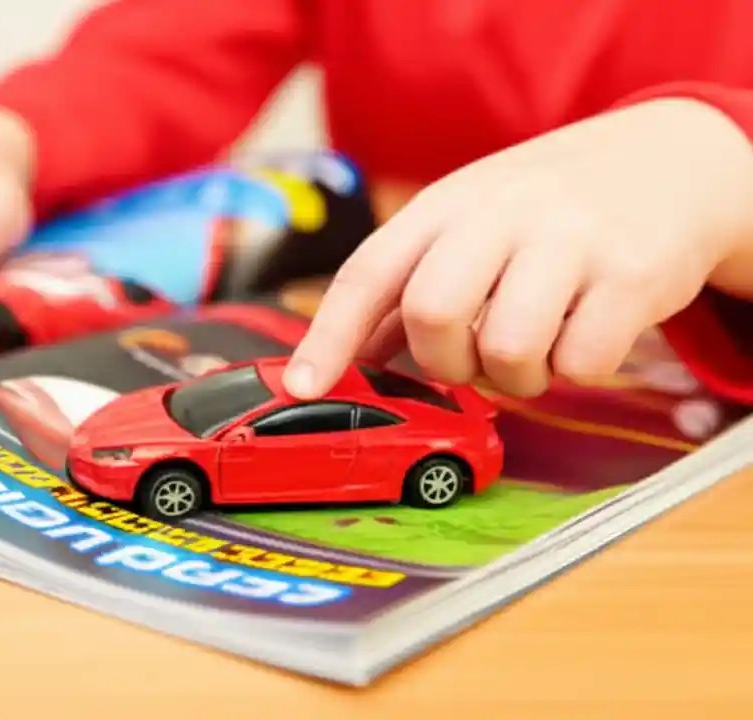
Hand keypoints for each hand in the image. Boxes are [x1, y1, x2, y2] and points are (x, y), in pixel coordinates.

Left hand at [284, 97, 752, 398]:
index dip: (328, 335)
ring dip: (514, 378)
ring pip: (507, 348)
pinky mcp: (631, 275)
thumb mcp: (469, 227)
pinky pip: (581, 363)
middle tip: (470, 361)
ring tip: (532, 353)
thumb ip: (411, 288)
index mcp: (445, 206)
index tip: (303, 386)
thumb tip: (351, 357)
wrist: (669, 162)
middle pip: (432, 313)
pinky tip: (584, 338)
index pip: (369, 271)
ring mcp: (569, 240)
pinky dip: (575, 372)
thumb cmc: (546, 211)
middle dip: (443, 362)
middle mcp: (500, 213)